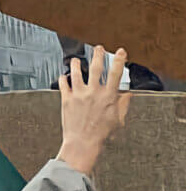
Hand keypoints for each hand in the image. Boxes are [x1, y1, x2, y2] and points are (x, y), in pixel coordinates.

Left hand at [57, 45, 132, 176]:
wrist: (82, 143)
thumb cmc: (102, 134)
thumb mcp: (118, 120)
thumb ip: (123, 105)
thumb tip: (128, 94)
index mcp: (108, 97)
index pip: (115, 74)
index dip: (119, 60)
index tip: (120, 51)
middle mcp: (93, 93)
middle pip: (96, 68)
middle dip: (98, 55)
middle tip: (98, 47)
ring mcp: (78, 94)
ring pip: (76, 73)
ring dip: (76, 64)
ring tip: (76, 60)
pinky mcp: (66, 99)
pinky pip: (63, 84)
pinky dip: (63, 78)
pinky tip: (64, 75)